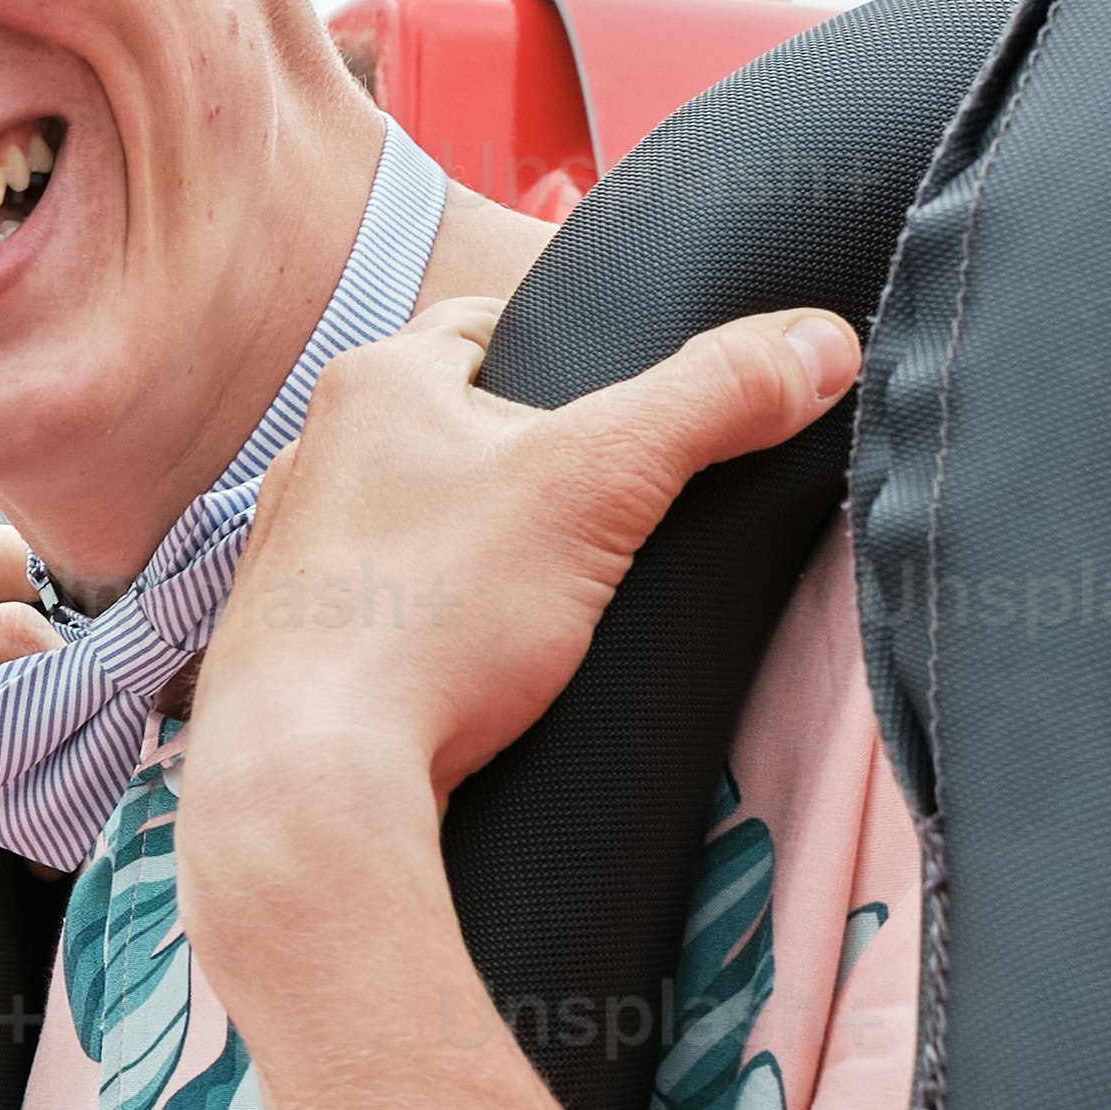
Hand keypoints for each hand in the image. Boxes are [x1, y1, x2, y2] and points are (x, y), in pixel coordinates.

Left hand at [179, 295, 859, 980]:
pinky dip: (441, 632)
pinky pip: (387, 617)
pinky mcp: (291, 654)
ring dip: (487, 556)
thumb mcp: (601, 482)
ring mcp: (292, 562)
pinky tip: (489, 672)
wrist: (307, 782)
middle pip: (461, 433)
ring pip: (421, 529)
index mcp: (373, 384)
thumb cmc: (429, 616)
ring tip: (561, 599)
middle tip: (616, 515)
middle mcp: (313, 459)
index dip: (580, 359)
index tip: (639, 410)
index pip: (493, 326)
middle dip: (537, 468)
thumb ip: (713, 402)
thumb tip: (819, 343)